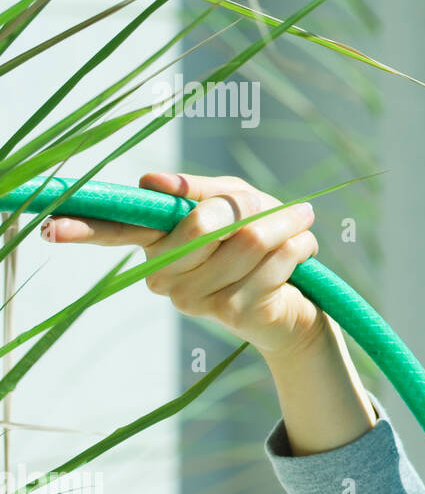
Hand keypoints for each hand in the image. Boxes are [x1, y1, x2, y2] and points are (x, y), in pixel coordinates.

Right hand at [40, 171, 321, 358]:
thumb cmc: (259, 245)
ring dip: (289, 224)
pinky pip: (276, 260)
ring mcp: (196, 299)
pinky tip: (302, 252)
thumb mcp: (236, 204)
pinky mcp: (234, 312)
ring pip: (251, 238)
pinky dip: (300, 246)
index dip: (87, 227)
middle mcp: (165, 276)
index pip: (116, 232)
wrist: (296, 305)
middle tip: (287, 209)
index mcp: (157, 243)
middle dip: (255, 207)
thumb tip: (152, 180)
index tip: (53, 225)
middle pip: (206, 222)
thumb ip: (202, 190)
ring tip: (300, 226)